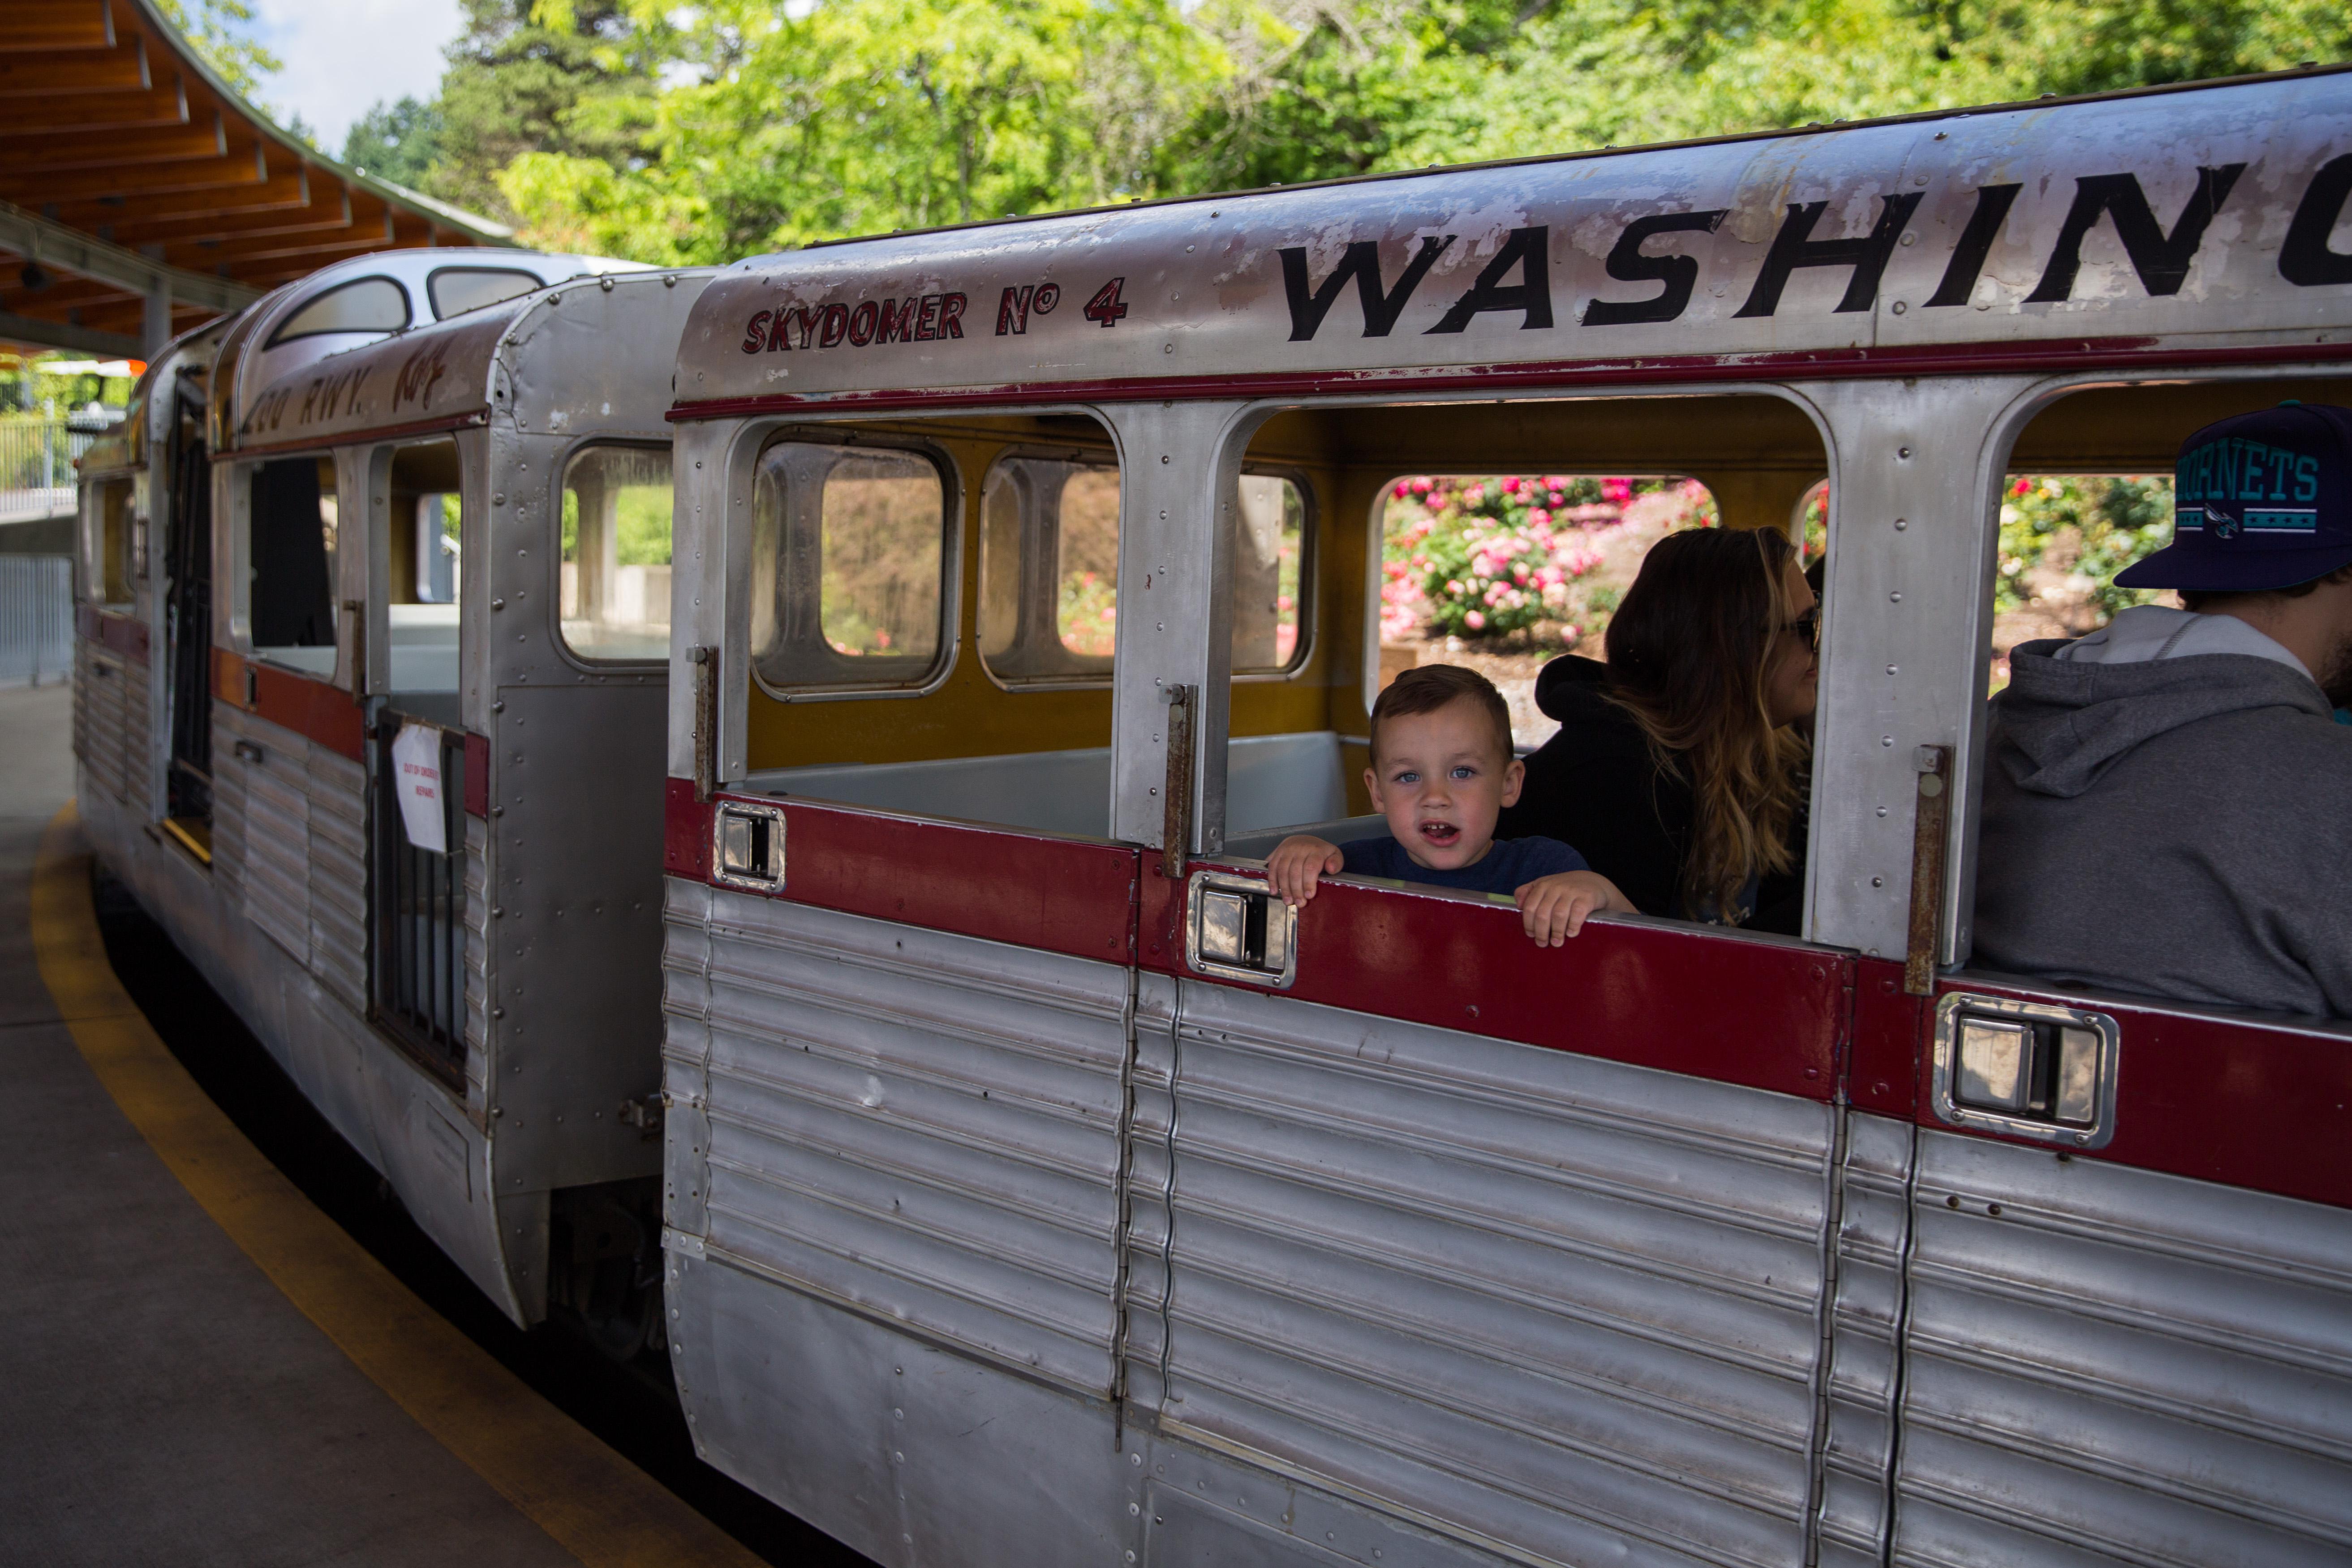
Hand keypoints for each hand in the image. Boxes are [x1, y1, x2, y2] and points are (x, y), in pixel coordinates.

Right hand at [1266, 835, 1343, 907]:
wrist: (1305, 840)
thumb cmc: (1320, 852)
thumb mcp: (1334, 854)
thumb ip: (1336, 862)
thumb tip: (1331, 868)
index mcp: (1315, 850)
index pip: (1310, 867)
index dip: (1308, 883)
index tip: (1309, 895)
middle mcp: (1300, 848)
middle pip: (1295, 871)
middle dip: (1296, 890)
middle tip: (1299, 903)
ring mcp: (1287, 850)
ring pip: (1283, 870)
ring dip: (1284, 888)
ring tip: (1288, 901)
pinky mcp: (1277, 852)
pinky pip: (1272, 867)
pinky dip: (1272, 880)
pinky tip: (1275, 891)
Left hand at [1514, 870, 1630, 946]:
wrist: (1593, 882)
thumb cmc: (1564, 889)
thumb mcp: (1545, 885)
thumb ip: (1527, 892)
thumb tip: (1518, 905)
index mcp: (1542, 885)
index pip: (1530, 907)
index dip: (1528, 924)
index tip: (1531, 935)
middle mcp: (1556, 887)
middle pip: (1542, 913)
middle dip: (1541, 932)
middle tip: (1542, 944)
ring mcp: (1571, 891)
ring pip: (1559, 915)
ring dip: (1556, 932)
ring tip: (1556, 943)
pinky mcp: (1586, 897)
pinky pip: (1577, 914)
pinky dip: (1573, 926)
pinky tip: (1571, 934)